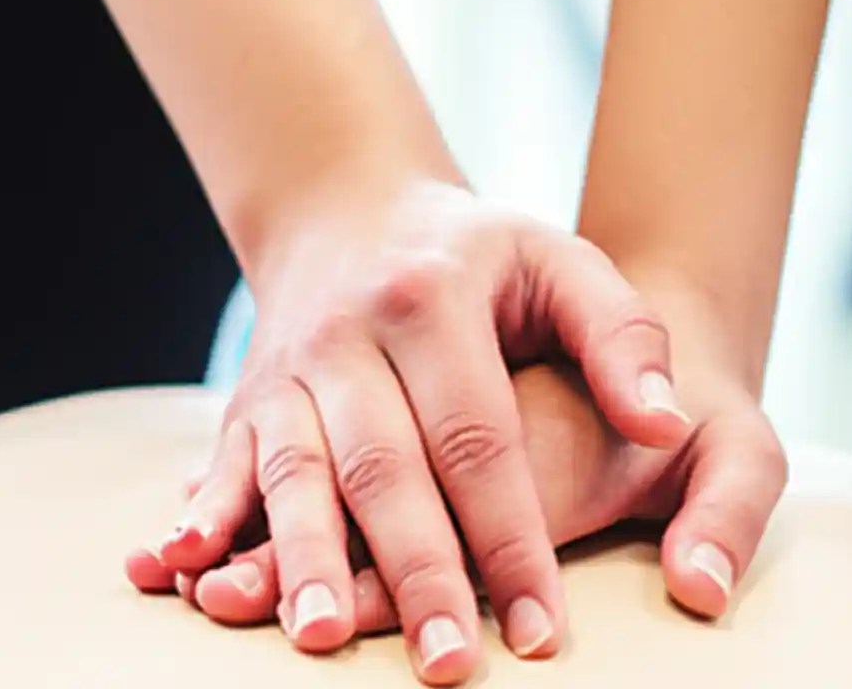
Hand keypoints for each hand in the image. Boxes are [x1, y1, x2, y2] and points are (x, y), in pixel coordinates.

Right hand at [128, 281, 785, 642]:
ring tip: (321, 638)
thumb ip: (622, 335)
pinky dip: (207, 513)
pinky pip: (225, 459)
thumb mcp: (559, 260)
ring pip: (297, 472)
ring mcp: (291, 365)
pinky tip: (187, 567)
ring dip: (304, 559)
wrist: (351, 208)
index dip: (510, 535)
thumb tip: (664, 427)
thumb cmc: (474, 250)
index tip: (543, 628)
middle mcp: (350, 334)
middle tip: (450, 664)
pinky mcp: (250, 394)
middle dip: (417, 571)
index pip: (479, 437)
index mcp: (434, 299)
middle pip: (385, 468)